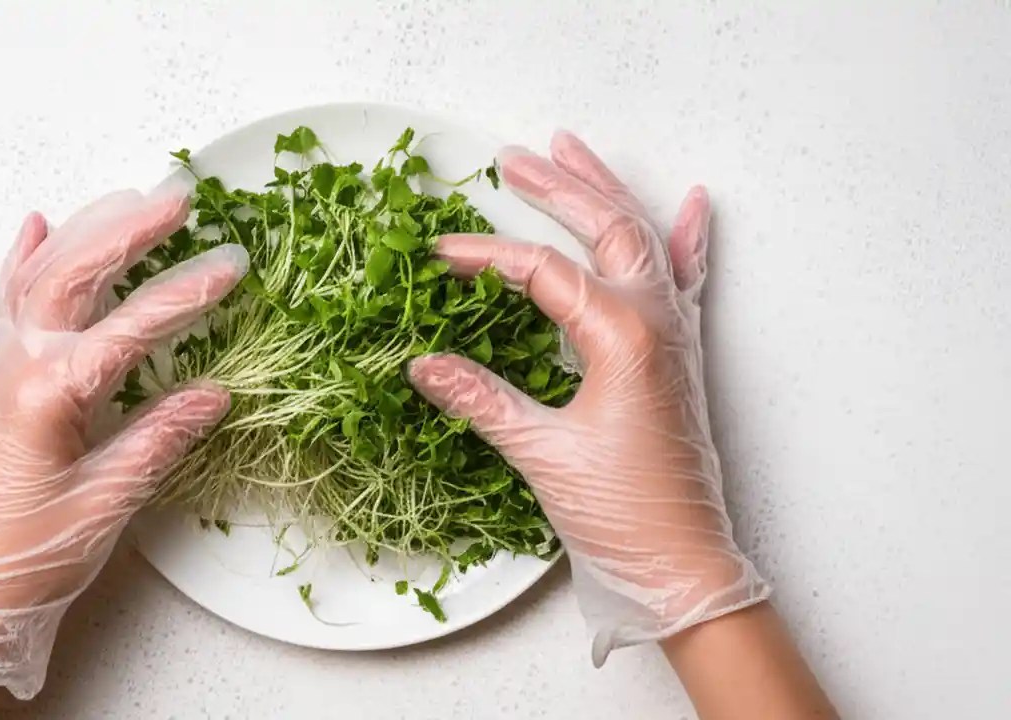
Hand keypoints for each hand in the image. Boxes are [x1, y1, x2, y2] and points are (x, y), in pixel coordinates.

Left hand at [0, 188, 247, 698]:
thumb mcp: (109, 503)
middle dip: (127, 230)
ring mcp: (6, 370)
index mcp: (49, 395)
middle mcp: (20, 368)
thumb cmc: (32, 557)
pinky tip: (36, 225)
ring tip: (129, 198)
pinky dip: (23, 258)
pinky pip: (10, 302)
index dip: (183, 296)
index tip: (232, 266)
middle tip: (178, 197)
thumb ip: (160, 439)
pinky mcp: (4, 383)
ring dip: (86, 232)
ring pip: (40, 277)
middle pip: (73, 276)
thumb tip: (217, 392)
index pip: (128, 329)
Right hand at [408, 132, 769, 664]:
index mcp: (622, 335)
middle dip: (558, 187)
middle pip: (605, 228)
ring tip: (572, 151)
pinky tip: (694, 203)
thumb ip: (482, 399)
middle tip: (513, 158)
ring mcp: (675, 335)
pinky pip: (687, 279)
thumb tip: (423, 364)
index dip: (484, 257)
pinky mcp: (680, 356)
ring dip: (606, 193)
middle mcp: (657, 321)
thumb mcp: (541, 453)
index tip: (438, 256)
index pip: (542, 272)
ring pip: (643, 239)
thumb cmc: (621, 515)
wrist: (683, 563)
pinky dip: (687, 237)